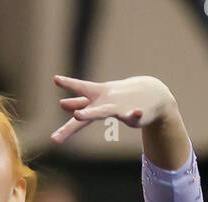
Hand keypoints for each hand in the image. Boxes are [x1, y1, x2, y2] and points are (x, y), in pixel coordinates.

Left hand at [51, 74, 174, 142]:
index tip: (56, 79)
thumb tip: (61, 104)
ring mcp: (120, 107)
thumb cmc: (120, 97)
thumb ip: (81, 103)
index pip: (81, 88)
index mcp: (97, 95)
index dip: (69, 83)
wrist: (151, 94)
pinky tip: (137, 112)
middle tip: (71, 114)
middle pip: (89, 110)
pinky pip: (134, 116)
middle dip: (80, 113)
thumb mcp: (100, 100)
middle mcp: (106, 100)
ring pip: (105, 112)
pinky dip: (136, 114)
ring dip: (91, 113)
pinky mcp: (135, 116)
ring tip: (77, 115)